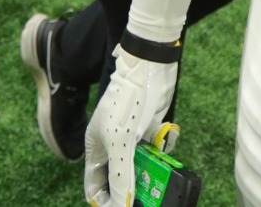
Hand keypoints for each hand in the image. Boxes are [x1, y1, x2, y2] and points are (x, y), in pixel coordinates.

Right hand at [83, 45, 178, 206]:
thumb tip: (122, 206)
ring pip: (138, 168)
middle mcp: (111, 145)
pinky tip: (165, 152)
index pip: (95, 187)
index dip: (107, 202)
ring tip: (160, 179)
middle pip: (118, 180)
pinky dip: (160, 156)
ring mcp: (130, 139)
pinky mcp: (148, 131)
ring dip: (149, 175)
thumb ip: (121, 176)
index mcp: (95, 148)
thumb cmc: (129, 100)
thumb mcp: (121, 143)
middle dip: (131, 191)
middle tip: (147, 197)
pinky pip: (154, 154)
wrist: (151, 67)